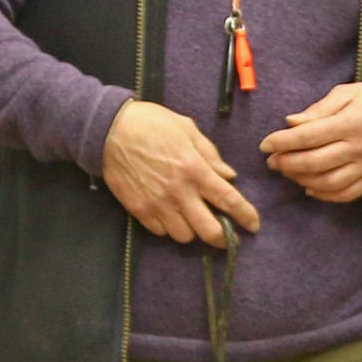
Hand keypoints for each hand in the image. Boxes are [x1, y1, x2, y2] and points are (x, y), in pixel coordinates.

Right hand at [101, 100, 259, 245]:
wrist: (108, 130)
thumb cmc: (151, 123)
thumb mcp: (187, 129)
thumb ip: (210, 154)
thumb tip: (228, 176)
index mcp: (195, 170)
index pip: (228, 200)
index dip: (245, 216)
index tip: (253, 225)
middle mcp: (179, 192)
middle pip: (209, 231)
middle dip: (222, 238)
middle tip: (226, 235)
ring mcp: (157, 204)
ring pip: (184, 236)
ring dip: (192, 230)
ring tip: (191, 218)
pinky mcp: (138, 210)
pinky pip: (160, 232)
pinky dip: (169, 228)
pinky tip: (169, 215)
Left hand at [260, 80, 361, 202]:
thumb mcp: (347, 92)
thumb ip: (318, 109)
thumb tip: (290, 123)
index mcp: (352, 121)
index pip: (309, 136)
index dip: (282, 142)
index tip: (265, 144)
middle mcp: (360, 146)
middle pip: (316, 162)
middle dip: (287, 163)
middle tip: (272, 161)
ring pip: (329, 182)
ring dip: (302, 180)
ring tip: (288, 171)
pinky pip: (346, 194)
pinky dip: (325, 195)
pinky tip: (310, 187)